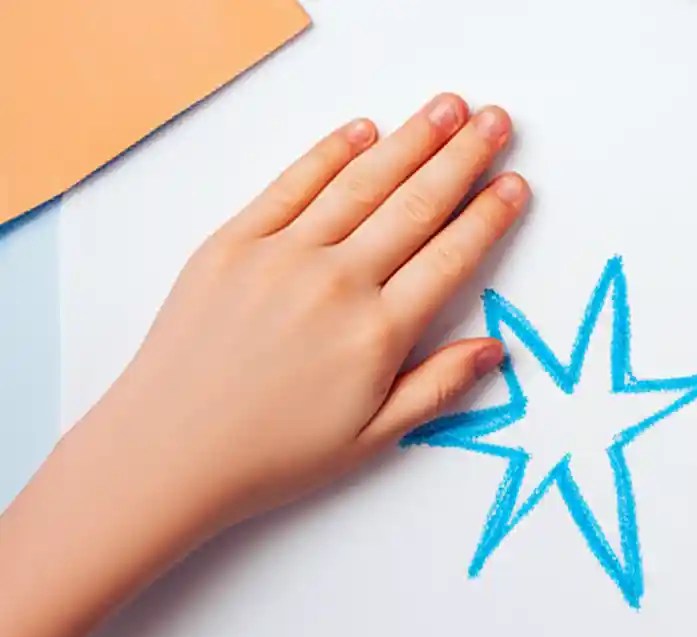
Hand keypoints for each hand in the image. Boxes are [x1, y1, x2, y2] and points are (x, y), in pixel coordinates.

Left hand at [73, 93, 527, 527]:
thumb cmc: (272, 453)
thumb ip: (438, 387)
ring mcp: (282, 256)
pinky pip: (291, 185)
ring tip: (447, 108)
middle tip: (495, 121)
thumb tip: (494, 349)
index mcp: (376, 333)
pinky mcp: (233, 243)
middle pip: (415, 205)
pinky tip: (364, 130)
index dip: (488, 216)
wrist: (167, 451)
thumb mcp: (371, 438)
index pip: (449, 258)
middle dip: (463, 158)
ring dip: (410, 140)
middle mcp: (335, 283)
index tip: (513, 184)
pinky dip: (330, 153)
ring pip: (361, 184)